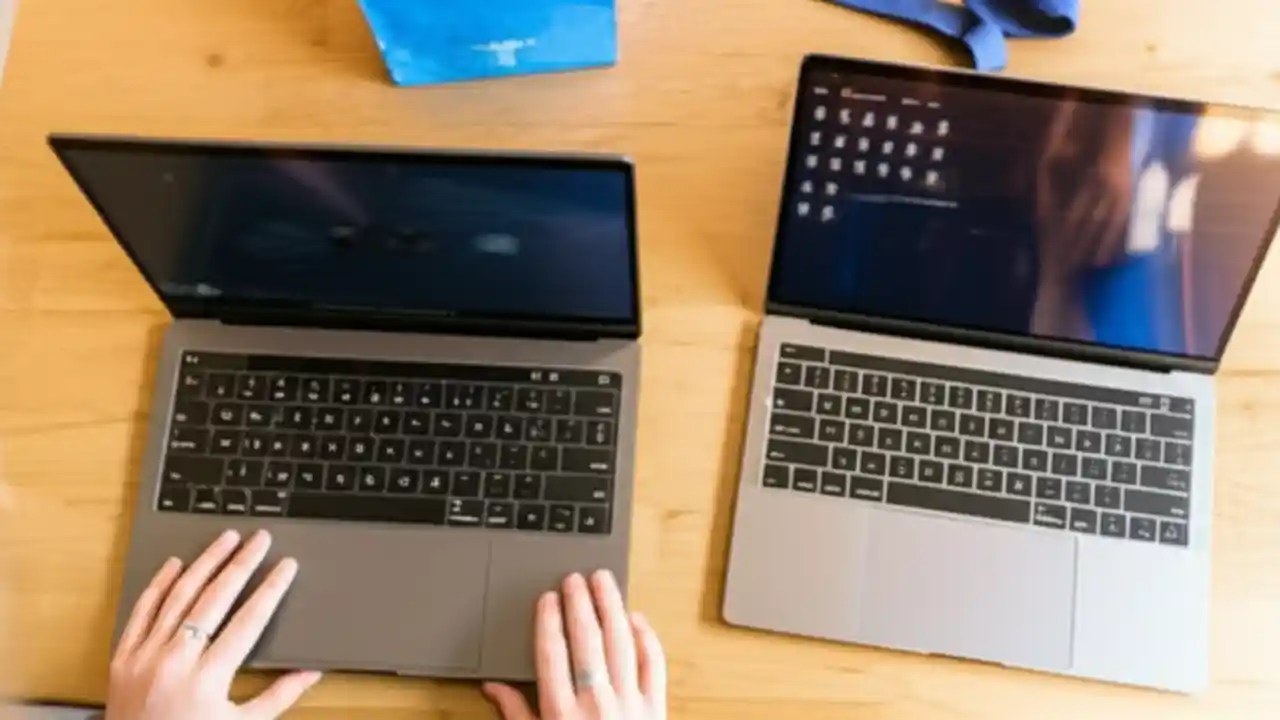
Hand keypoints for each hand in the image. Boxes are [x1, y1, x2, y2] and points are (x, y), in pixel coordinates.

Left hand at [106, 530, 320, 719]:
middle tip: (260, 539)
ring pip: (178, 596)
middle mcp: (174, 662)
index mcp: (208, 679)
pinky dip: (158, 585)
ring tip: (225, 539)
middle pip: (214, 598)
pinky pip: (141, 612)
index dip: (271, 589)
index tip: (286, 567)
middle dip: (242, 563)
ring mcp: (145, 657)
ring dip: (204, 563)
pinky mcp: (122, 659)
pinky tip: (173, 564)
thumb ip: (278, 697)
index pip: (249, 621)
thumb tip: (310, 673)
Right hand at [483, 571, 666, 719]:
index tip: (546, 598)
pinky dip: (646, 637)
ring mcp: (630, 704)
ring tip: (604, 583)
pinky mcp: (656, 709)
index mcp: (561, 713)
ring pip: (621, 642)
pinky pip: (653, 663)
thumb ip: (516, 715)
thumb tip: (492, 687)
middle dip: (579, 603)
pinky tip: (636, 619)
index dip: (548, 620)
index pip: (551, 653)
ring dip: (612, 607)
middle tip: (574, 578)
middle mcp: (596, 704)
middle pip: (586, 639)